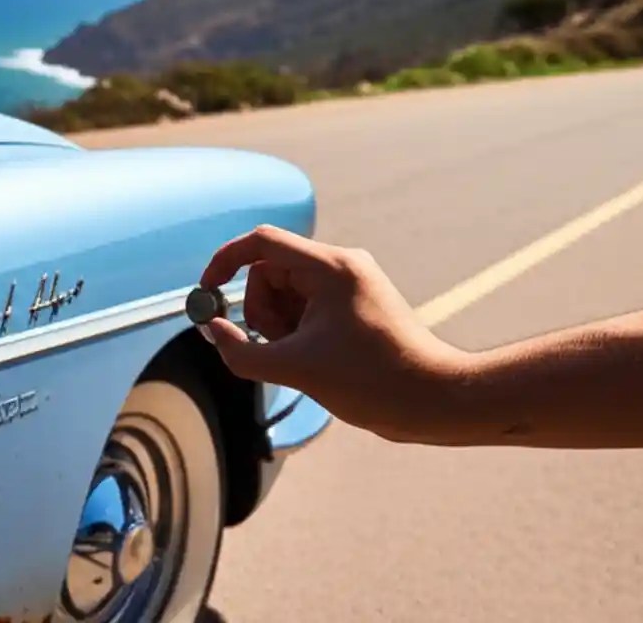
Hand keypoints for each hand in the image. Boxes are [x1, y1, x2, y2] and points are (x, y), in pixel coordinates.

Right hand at [200, 225, 473, 443]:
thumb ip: (241, 350)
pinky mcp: (356, 305)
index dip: (224, 262)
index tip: (207, 293)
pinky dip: (297, 330)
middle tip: (276, 346)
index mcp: (330, 268)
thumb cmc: (373, 382)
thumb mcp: (295, 369)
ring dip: (279, 324)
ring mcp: (351, 284)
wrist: (434, 400)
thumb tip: (212, 330)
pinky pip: (307, 306)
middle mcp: (342, 265)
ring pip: (287, 291)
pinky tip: (315, 360)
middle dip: (260, 310)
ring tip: (301, 357)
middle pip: (270, 271)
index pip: (261, 242)